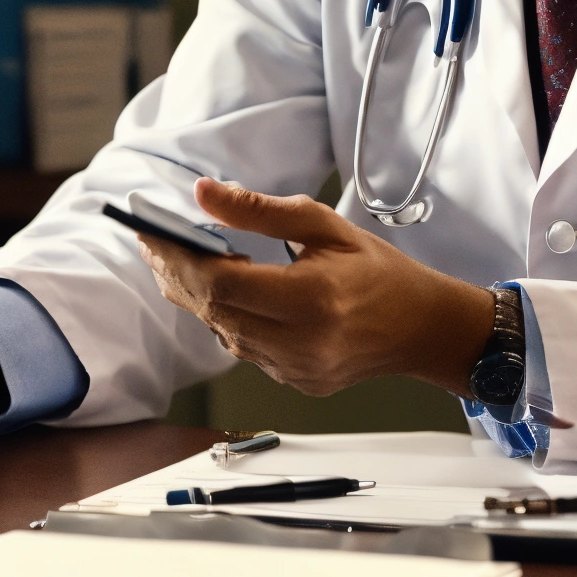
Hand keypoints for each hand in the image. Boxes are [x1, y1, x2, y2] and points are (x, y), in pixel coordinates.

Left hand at [131, 179, 493, 398]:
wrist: (421, 328)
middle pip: (214, 311)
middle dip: (177, 274)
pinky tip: (222, 294)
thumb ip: (260, 210)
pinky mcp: (295, 382)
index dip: (181, 258)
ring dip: (198, 297)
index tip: (154, 234)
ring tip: (178, 262)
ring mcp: (298, 368)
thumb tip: (204, 194)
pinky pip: (244, 350)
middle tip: (154, 244)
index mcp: (313, 298)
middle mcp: (303, 341)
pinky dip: (226, 320)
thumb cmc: (379, 273)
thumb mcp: (325, 226)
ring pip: (223, 333)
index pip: (224, 282)